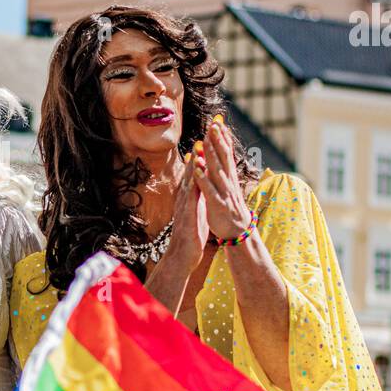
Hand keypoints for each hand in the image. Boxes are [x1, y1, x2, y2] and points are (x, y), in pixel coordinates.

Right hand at [163, 147, 208, 272]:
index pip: (195, 172)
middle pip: (191, 171)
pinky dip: (192, 183)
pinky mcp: (186, 214)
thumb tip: (201, 187)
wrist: (181, 255)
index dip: (202, 156)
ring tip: (199, 146)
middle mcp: (184, 197)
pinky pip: (189, 196)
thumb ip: (197, 198)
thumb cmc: (190, 235)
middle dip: (198, 153)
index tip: (208, 140)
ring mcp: (183, 205)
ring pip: (188, 180)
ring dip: (193, 163)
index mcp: (189, 196)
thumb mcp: (195, 212)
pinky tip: (196, 174)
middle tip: (204, 134)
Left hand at [192, 119, 252, 239]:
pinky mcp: (217, 204)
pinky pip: (209, 191)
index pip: (226, 152)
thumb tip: (216, 150)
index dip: (223, 137)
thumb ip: (220, 167)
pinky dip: (203, 180)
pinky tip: (197, 170)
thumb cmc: (228, 204)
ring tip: (205, 141)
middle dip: (218, 141)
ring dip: (211, 156)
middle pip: (223, 158)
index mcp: (228, 175)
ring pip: (216, 171)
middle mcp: (228, 181)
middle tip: (214, 124)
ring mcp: (224, 192)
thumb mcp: (225, 183)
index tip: (218, 121)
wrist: (236, 230)